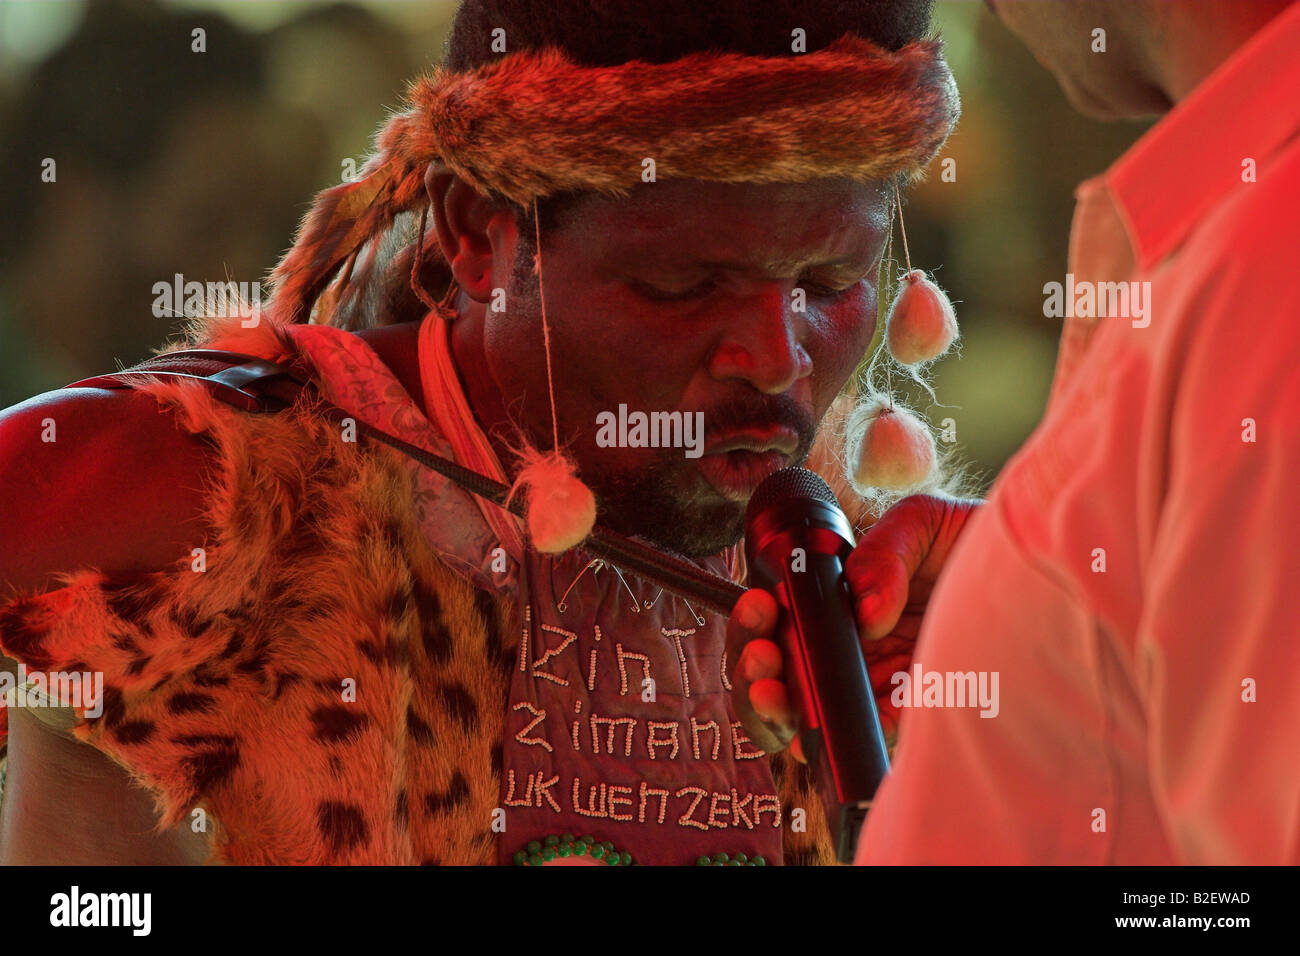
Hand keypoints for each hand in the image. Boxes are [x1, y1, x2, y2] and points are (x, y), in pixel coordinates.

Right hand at [725, 494, 982, 759]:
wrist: (1054, 564)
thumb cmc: (985, 543)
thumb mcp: (925, 523)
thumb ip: (885, 552)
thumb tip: (862, 611)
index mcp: (843, 603)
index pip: (782, 625)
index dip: (757, 626)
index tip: (761, 608)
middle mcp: (856, 650)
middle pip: (784, 679)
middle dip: (756, 674)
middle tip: (764, 659)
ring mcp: (886, 686)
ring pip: (815, 718)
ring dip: (786, 713)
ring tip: (779, 694)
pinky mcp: (925, 714)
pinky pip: (882, 735)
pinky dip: (859, 731)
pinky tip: (862, 715)